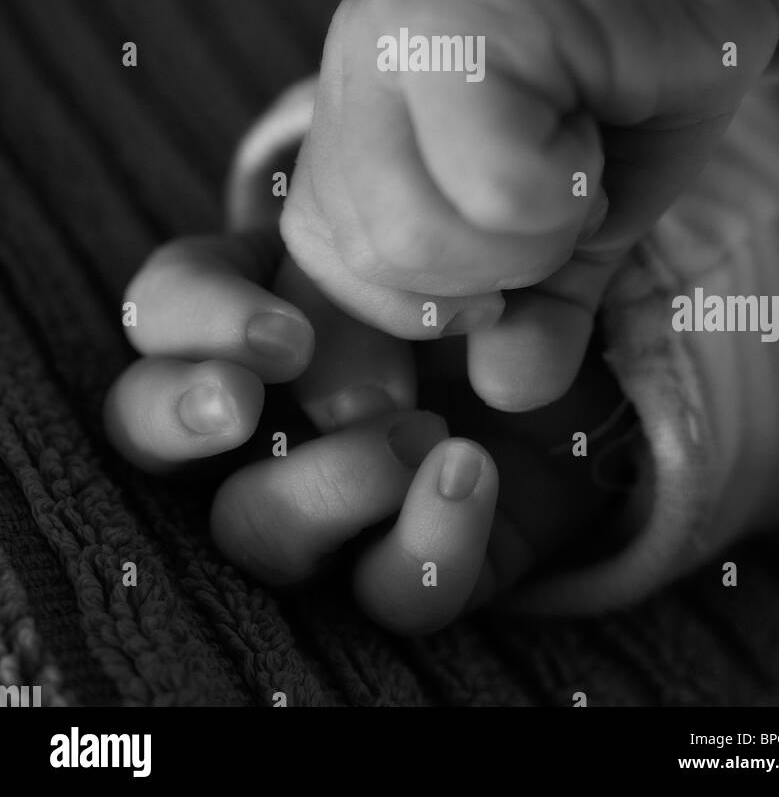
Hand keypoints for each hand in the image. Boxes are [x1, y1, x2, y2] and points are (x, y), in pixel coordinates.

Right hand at [105, 230, 634, 632]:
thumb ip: (399, 256)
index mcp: (255, 303)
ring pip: (251, 530)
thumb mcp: (447, 232)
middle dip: (178, 412)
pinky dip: (424, 542)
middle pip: (143, 424)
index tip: (285, 333)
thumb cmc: (490, 267)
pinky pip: (386, 594)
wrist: (586, 358)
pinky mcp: (403, 564)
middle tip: (244, 403)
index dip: (195, 319)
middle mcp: (262, 410)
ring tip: (419, 433)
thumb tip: (391, 341)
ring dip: (320, 485)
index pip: (162, 304)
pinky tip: (471, 474)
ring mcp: (323, 499)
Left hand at [282, 0, 778, 409]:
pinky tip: (589, 111)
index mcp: (359, 119)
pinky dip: (568, 185)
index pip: (327, 271)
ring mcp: (391, 39)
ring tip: (571, 150)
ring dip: (532, 230)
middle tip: (558, 191)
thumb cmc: (628, 85)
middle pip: (376, 264)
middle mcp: (356, 71)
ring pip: (422, 233)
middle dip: (492, 270)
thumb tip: (505, 389)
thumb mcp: (573, 226)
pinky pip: (495, 186)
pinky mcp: (452, 22)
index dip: (422, 307)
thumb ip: (533, 311)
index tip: (509, 263)